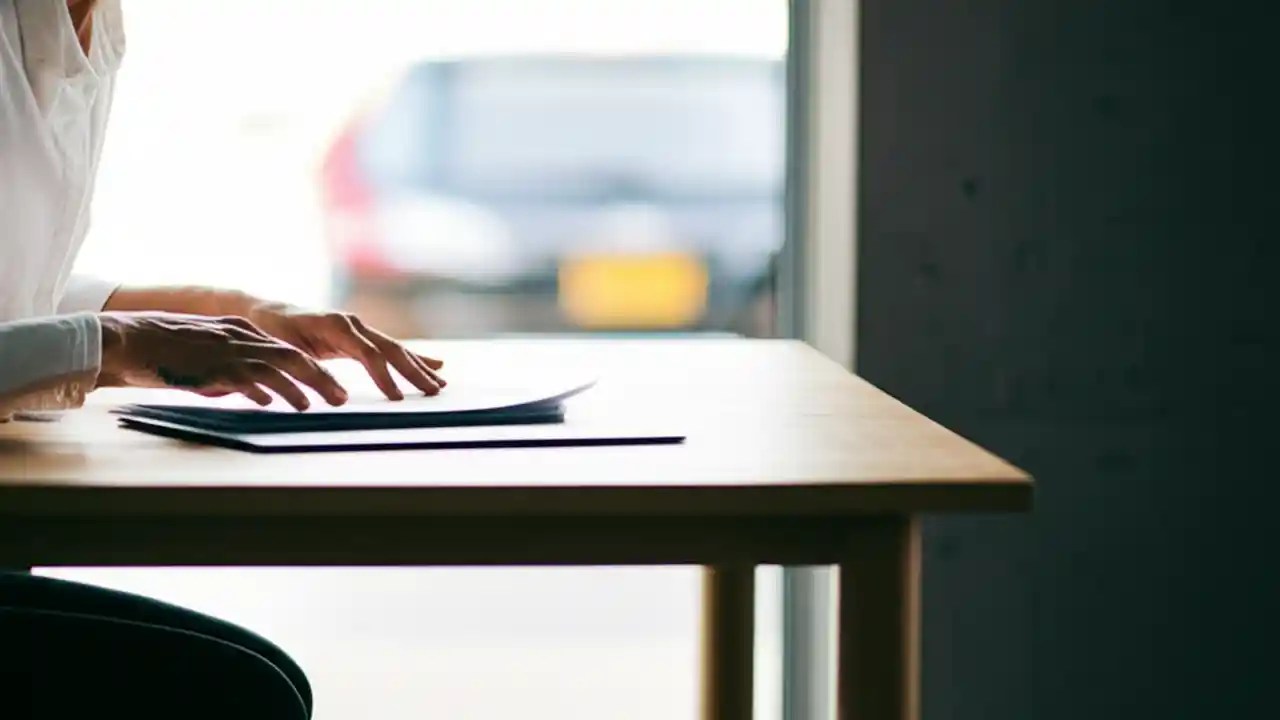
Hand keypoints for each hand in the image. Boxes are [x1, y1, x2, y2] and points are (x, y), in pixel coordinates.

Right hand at [97, 312, 348, 410]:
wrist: (129, 339)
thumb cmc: (167, 350)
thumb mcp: (212, 352)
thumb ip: (240, 371)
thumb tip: (265, 396)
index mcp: (241, 329)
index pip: (287, 348)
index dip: (312, 368)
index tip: (331, 384)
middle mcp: (240, 337)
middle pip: (293, 356)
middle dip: (321, 377)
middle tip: (342, 397)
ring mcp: (228, 350)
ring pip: (279, 366)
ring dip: (303, 387)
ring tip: (321, 405)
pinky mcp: (213, 366)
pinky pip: (247, 379)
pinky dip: (265, 391)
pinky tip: (276, 405)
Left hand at [246, 303, 444, 400]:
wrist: (262, 312)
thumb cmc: (269, 332)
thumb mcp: (282, 351)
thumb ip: (308, 369)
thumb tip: (337, 396)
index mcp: (335, 325)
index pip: (368, 354)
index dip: (384, 376)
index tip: (397, 399)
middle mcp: (352, 323)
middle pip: (390, 349)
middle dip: (414, 371)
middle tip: (433, 391)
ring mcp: (358, 328)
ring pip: (395, 348)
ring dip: (419, 366)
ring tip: (441, 382)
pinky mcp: (359, 335)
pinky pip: (390, 348)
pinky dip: (413, 357)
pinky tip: (435, 364)